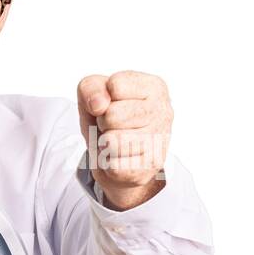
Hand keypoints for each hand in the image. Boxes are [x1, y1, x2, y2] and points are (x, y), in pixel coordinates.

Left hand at [77, 71, 171, 209]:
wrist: (116, 154)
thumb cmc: (108, 117)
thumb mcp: (93, 93)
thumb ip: (91, 88)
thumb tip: (99, 105)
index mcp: (154, 87)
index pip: (115, 86)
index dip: (103, 98)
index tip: (112, 104)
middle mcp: (163, 112)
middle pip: (112, 116)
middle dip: (103, 122)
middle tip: (112, 126)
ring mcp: (160, 141)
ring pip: (112, 143)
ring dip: (105, 143)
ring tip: (115, 140)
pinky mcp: (151, 168)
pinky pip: (114, 166)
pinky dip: (108, 163)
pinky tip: (119, 157)